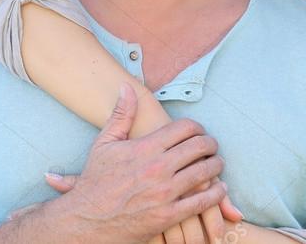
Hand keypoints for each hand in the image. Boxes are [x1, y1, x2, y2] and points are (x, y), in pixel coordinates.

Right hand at [46, 83, 228, 242]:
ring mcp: (164, 193)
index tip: (198, 131)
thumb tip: (128, 86)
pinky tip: (219, 189)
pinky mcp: (168, 216)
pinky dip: (216, 194)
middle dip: (210, 144)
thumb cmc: (95, 180)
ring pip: (205, 172)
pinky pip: (202, 202)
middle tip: (212, 146)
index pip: (185, 128)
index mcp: (145, 147)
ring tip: (217, 164)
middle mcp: (157, 168)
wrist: (86, 219)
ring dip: (216, 165)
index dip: (197, 127)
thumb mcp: (105, 143)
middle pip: (199, 147)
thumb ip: (122, 114)